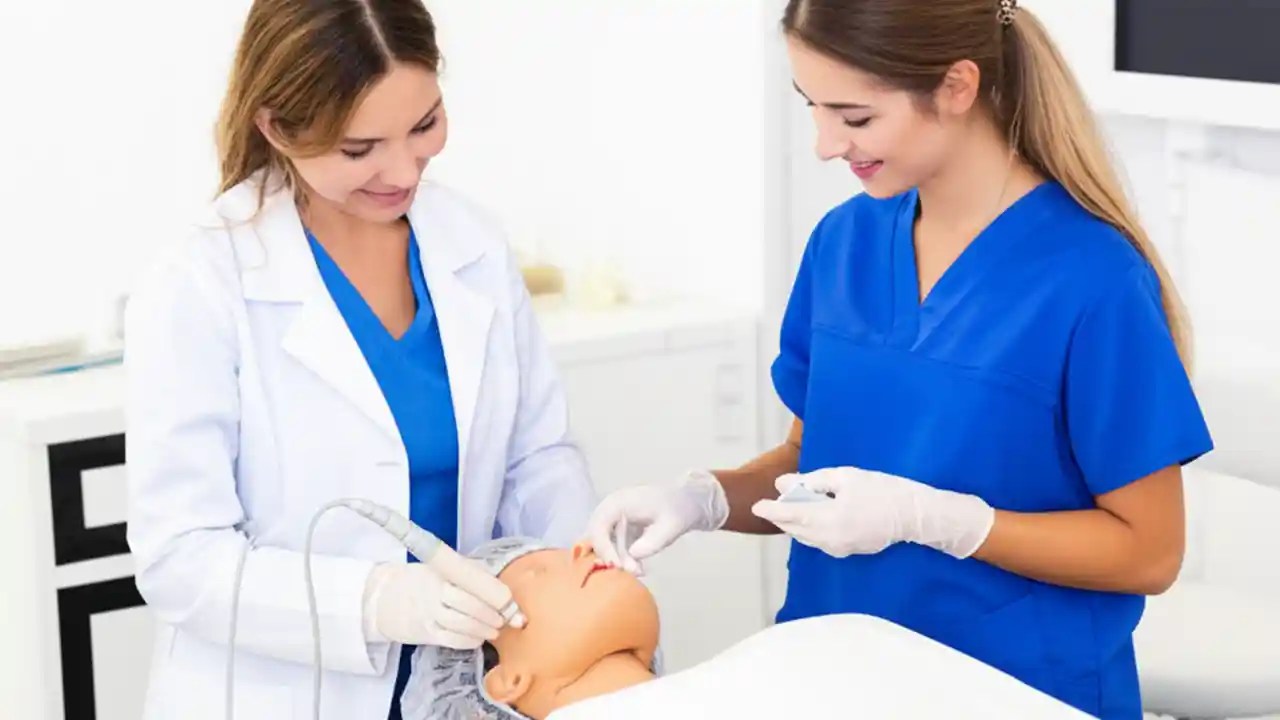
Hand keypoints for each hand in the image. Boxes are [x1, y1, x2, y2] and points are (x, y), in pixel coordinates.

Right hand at [362, 559, 514, 649]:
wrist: (387, 596)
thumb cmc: (428, 580)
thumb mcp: (448, 568)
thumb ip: (475, 576)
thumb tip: (509, 594)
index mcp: (446, 568)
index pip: (476, 580)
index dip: (498, 595)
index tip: (513, 606)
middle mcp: (436, 589)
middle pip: (471, 604)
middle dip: (494, 614)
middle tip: (506, 619)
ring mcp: (429, 612)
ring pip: (462, 624)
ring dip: (484, 629)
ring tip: (495, 630)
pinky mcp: (425, 632)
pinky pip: (452, 639)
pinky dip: (470, 640)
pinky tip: (479, 637)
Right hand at [587, 470, 729, 574]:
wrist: (688, 502)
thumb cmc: (679, 510)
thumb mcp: (672, 526)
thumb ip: (653, 541)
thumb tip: (632, 555)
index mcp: (618, 502)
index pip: (599, 527)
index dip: (604, 548)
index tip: (618, 567)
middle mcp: (610, 509)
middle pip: (596, 537)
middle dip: (610, 557)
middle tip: (632, 571)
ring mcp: (612, 519)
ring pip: (603, 544)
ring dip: (617, 560)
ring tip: (639, 570)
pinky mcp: (618, 529)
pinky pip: (612, 547)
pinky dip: (622, 559)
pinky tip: (638, 568)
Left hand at [750, 467, 994, 558]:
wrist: (914, 514)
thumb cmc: (881, 490)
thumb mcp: (845, 477)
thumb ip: (812, 481)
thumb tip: (784, 484)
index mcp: (829, 519)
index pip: (790, 516)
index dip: (771, 510)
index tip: (755, 505)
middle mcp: (831, 539)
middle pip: (796, 529)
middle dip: (782, 517)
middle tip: (772, 503)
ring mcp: (841, 548)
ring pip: (807, 538)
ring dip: (796, 524)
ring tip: (790, 509)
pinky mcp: (849, 551)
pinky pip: (820, 542)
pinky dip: (811, 530)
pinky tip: (811, 518)